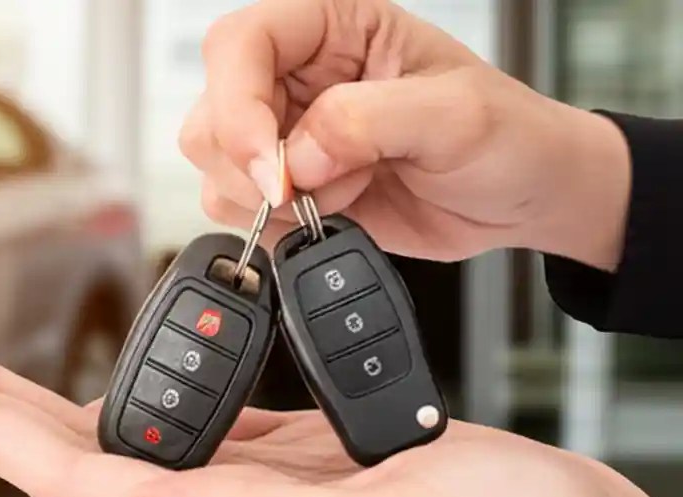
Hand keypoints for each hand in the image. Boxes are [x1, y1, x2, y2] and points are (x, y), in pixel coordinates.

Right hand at [182, 0, 630, 270]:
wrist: (526, 197)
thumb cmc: (510, 136)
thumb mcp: (457, 116)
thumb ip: (368, 121)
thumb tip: (297, 154)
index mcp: (333, 27)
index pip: (241, 44)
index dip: (239, 106)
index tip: (274, 168)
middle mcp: (298, 76)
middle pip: (212, 113)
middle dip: (254, 165)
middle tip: (314, 189)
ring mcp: (287, 134)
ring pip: (217, 168)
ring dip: (272, 201)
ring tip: (346, 192)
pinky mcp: (288, 188)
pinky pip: (239, 212)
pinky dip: (281, 227)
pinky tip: (338, 211)